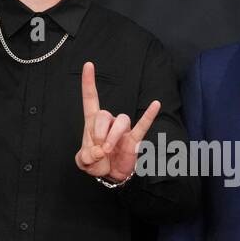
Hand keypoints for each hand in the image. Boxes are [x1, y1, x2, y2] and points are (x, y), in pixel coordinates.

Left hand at [74, 61, 160, 182]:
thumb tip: (99, 151)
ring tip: (108, 150)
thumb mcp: (84, 162)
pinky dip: (149, 115)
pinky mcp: (134, 138)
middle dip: (98, 133)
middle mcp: (109, 121)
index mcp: (93, 122)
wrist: (111, 175)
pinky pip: (143, 124)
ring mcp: (123, 129)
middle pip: (104, 114)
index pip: (91, 98)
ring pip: (121, 121)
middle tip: (98, 149)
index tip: (88, 65)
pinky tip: (155, 104)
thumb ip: (86, 156)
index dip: (88, 82)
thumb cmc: (97, 163)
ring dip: (112, 136)